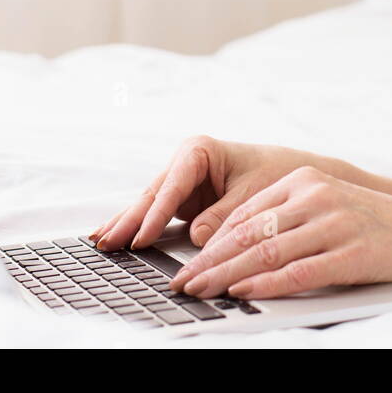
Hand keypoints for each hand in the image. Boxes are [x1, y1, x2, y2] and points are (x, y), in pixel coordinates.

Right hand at [90, 136, 315, 250]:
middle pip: (151, 194)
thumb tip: (197, 238)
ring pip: (147, 205)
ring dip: (126, 224)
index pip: (172, 185)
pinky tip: (116, 236)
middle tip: (106, 241)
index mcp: (199, 151)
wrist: (290, 173)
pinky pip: (155, 215)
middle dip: (129, 219)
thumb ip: (223, 216)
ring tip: (100, 241)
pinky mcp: (183, 200)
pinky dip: (137, 226)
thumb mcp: (252, 195)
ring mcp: (181, 182)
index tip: (142, 238)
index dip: (156, 214)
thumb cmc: (274, 174)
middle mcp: (184, 164)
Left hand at [168, 166, 391, 299]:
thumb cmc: (370, 224)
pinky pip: (297, 271)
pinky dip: (265, 283)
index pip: (244, 213)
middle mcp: (315, 196)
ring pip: (266, 252)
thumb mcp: (324, 205)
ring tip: (201, 290)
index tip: (186, 261)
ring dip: (226, 275)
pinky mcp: (351, 253)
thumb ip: (283, 219)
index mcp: (302, 180)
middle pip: (248, 233)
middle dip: (209, 261)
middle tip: (180, 282)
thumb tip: (232, 245)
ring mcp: (334, 223)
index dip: (211, 241)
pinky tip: (242, 292)